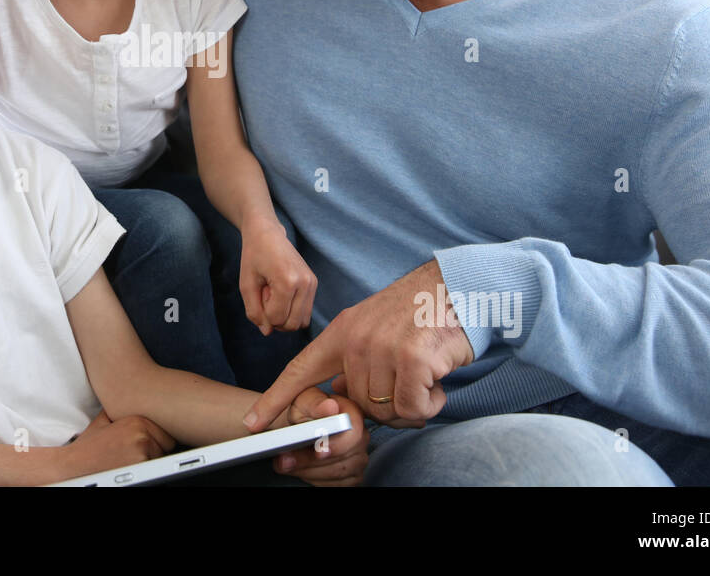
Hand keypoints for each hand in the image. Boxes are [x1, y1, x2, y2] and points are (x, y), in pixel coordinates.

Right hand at [60, 408, 175, 479]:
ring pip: (161, 456)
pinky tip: (130, 466)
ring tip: (131, 459)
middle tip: (138, 452)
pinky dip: (145, 468)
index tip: (149, 442)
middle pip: (167, 443)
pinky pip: (153, 468)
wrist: (74, 464)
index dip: (158, 438)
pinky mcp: (139, 465)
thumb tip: (130, 401)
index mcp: (136, 420)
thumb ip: (119, 411)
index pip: (165, 430)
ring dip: (151, 458)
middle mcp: (141, 433)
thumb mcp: (103, 420)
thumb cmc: (88, 446)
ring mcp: (142, 450)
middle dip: (157, 448)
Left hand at [240, 218, 317, 334]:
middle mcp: (305, 283)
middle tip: (267, 295)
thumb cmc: (253, 256)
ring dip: (285, 315)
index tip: (260, 292)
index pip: (276, 319)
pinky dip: (292, 310)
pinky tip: (282, 293)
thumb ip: (254, 312)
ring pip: (301, 321)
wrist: (267, 233)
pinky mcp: (314, 283)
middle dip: (275, 318)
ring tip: (275, 294)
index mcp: (288, 281)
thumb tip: (267, 332)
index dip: (263, 312)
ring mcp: (312, 283)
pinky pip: (305, 312)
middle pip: (292, 325)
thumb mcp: (246, 285)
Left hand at [243, 260, 474, 429]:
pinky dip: (428, 403)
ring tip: (424, 375)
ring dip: (411, 403)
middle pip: (357, 405)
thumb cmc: (419, 312)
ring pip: (386, 411)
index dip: (275, 400)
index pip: (300, 370)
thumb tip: (342, 394)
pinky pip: (412, 408)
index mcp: (342, 332)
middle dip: (385, 405)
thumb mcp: (373, 327)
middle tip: (407, 380)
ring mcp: (382, 349)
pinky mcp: (411, 360)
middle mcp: (356, 341)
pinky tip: (436, 380)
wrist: (456, 286)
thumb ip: (353, 360)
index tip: (253, 422)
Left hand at [271, 387, 367, 485]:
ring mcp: (358, 457)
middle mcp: (360, 436)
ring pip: (338, 473)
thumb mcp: (304, 401)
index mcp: (352, 412)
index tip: (317, 451)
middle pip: (345, 457)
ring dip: (309, 471)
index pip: (354, 432)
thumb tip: (330, 407)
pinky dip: (315, 479)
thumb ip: (316, 404)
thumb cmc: (304, 411)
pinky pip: (336, 484)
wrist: (299, 425)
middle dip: (312, 461)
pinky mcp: (352, 475)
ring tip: (286, 463)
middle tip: (286, 459)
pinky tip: (301, 469)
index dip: (336, 444)